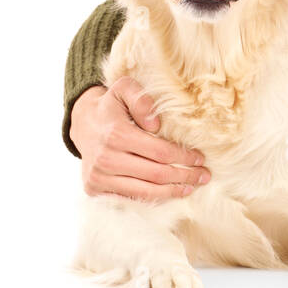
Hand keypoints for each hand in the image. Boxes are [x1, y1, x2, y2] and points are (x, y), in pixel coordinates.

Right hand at [70, 79, 209, 200]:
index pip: (160, 152)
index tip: (201, 158)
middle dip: (185, 176)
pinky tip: (169, 192)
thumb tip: (156, 124)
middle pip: (156, 175)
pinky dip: (153, 198)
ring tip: (190, 187)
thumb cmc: (112, 107)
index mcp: (116, 134)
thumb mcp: (125, 89)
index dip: (184, 157)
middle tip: (203, 176)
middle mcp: (106, 158)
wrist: (83, 123)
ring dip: (172, 191)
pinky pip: (130, 198)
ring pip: (145, 192)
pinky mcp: (94, 189)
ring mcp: (98, 177)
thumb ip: (141, 99)